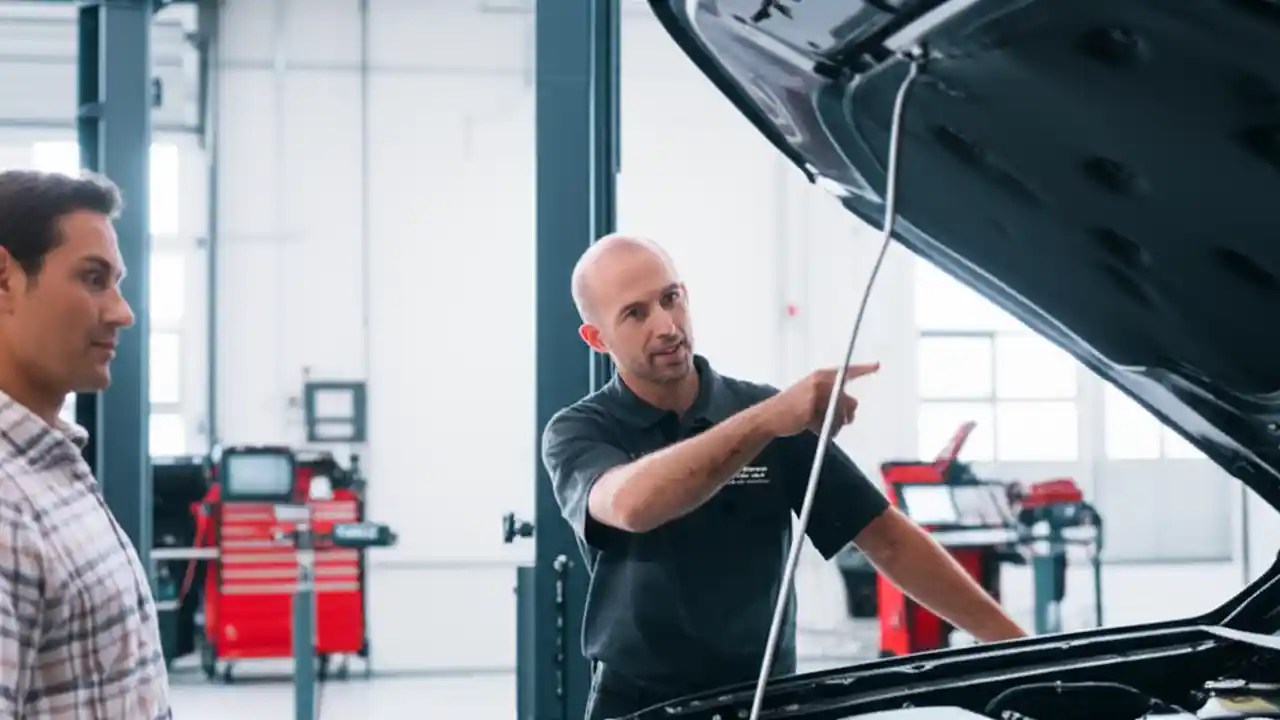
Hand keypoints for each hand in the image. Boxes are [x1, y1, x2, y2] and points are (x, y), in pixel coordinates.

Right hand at [764, 362, 879, 436]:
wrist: (771, 416)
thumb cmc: (793, 408)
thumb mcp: (812, 397)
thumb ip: (832, 400)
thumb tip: (851, 413)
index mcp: (821, 376)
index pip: (846, 371)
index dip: (863, 369)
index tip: (877, 365)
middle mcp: (821, 382)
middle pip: (849, 402)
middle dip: (846, 416)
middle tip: (839, 424)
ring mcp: (816, 394)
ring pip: (841, 416)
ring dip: (835, 426)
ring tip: (821, 427)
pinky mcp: (812, 408)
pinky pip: (830, 424)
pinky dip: (825, 431)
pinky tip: (814, 429)